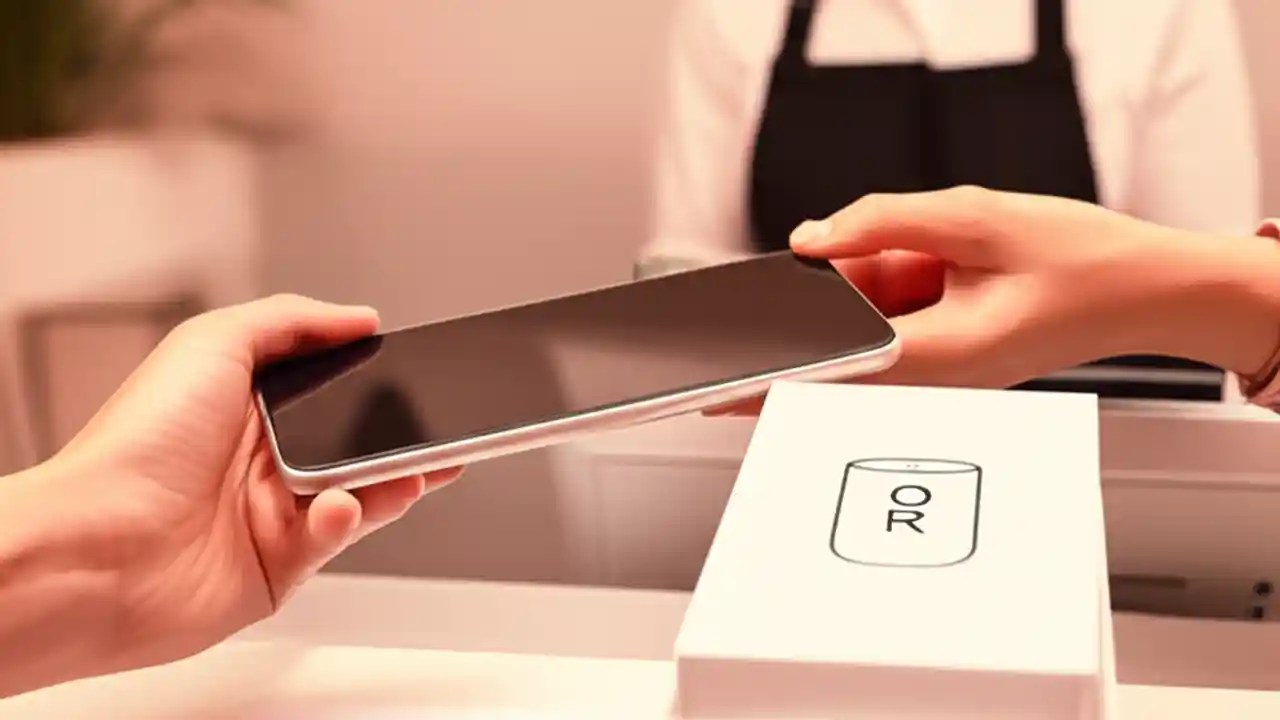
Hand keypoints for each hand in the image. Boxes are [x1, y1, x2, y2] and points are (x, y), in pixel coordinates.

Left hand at [20, 295, 460, 679]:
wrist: (97, 551)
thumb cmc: (136, 446)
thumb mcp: (212, 343)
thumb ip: (291, 321)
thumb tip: (357, 317)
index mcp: (244, 403)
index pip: (329, 385)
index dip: (374, 380)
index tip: (416, 374)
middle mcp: (259, 459)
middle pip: (354, 441)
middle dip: (401, 435)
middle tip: (441, 428)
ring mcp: (271, 514)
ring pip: (359, 492)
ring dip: (391, 480)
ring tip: (415, 467)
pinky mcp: (279, 566)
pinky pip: (335, 538)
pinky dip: (345, 521)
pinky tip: (334, 506)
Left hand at [711, 186, 1279, 413]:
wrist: (1142, 287)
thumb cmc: (1080, 259)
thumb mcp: (974, 216)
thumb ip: (883, 222)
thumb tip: (810, 238)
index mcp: (940, 355)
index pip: (828, 372)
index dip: (766, 378)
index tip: (713, 388)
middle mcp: (935, 375)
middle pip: (840, 350)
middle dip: (825, 308)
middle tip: (834, 279)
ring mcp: (942, 368)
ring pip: (867, 331)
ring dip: (873, 286)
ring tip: (930, 253)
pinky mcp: (949, 352)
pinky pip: (896, 323)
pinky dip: (896, 285)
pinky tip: (925, 259)